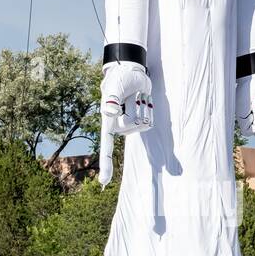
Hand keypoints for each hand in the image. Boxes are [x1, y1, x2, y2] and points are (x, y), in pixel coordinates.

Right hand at [99, 63, 153, 185]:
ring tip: (134, 96)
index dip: (106, 164)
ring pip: (143, 122)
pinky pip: (150, 120)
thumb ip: (111, 100)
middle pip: (133, 125)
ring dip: (141, 104)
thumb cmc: (118, 79)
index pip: (106, 146)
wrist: (131, 73)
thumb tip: (109, 114)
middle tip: (127, 95)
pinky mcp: (142, 122)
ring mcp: (131, 127)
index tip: (104, 181)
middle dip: (134, 106)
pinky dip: (149, 107)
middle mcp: (118, 128)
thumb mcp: (113, 87)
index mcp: (108, 123)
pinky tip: (142, 100)